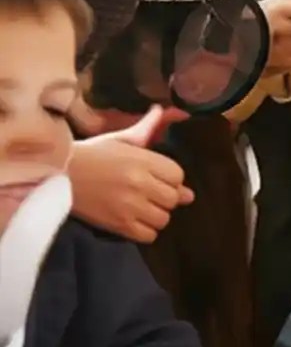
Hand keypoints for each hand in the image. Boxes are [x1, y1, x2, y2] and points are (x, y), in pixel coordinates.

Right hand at [67, 105, 193, 242]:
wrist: (58, 175)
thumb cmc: (92, 154)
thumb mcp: (120, 138)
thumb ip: (146, 128)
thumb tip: (165, 111)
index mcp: (142, 160)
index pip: (178, 176)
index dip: (171, 178)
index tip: (159, 178)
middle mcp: (140, 183)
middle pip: (173, 199)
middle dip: (165, 197)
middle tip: (150, 194)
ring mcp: (129, 206)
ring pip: (163, 219)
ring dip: (156, 215)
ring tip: (142, 207)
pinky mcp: (118, 225)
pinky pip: (148, 235)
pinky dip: (145, 230)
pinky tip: (135, 220)